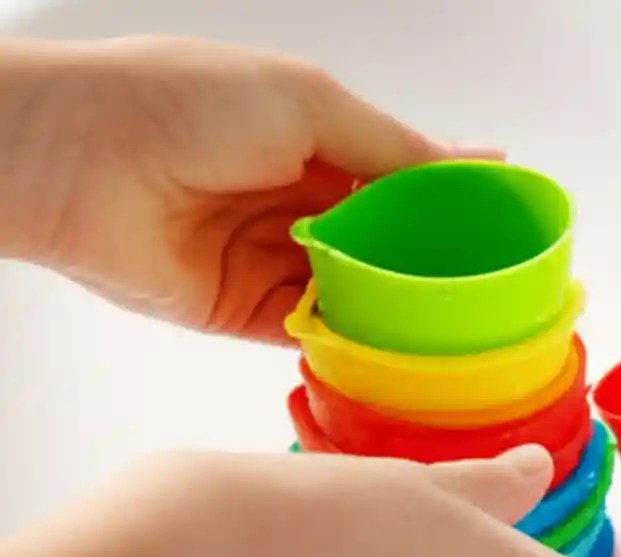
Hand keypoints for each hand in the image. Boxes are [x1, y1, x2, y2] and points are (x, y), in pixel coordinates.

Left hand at [0, 35, 501, 342]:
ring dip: (400, 309)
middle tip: (497, 291)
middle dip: (433, 266)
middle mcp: (298, 203)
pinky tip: (400, 351)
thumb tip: (476, 160)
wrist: (72, 156)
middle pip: (386, 246)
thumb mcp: (311, 103)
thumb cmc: (181, 102)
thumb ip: (394, 148)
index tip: (510, 231)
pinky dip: (354, 341)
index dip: (454, 207)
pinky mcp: (243, 312)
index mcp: (316, 142)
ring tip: (463, 328)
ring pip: (358, 293)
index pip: (405, 183)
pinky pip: (315, 333)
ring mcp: (272, 259)